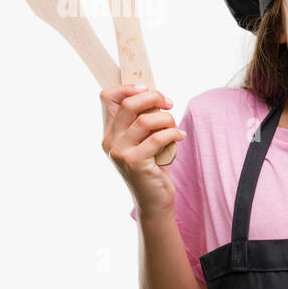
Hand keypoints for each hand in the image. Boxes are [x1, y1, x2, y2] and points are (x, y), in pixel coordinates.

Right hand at [100, 84, 184, 216]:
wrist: (153, 200)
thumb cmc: (152, 167)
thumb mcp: (144, 140)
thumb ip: (143, 120)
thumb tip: (156, 96)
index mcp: (110, 132)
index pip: (107, 98)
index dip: (128, 88)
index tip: (149, 89)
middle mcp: (110, 141)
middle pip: (128, 104)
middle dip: (154, 98)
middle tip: (170, 103)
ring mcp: (120, 153)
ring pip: (145, 120)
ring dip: (167, 119)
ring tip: (175, 127)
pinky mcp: (135, 163)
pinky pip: (157, 138)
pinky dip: (173, 133)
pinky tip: (180, 136)